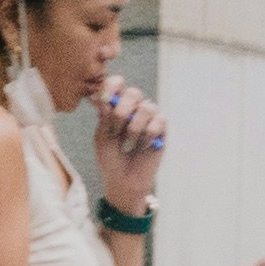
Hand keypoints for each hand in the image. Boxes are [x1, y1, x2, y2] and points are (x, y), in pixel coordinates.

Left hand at [93, 78, 166, 208]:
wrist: (124, 181)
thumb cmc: (110, 159)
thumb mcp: (101, 138)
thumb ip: (104, 118)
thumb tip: (101, 98)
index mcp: (116, 106)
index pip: (117, 84)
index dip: (112, 86)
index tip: (105, 98)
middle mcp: (133, 107)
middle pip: (133, 92)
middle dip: (121, 113)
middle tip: (115, 132)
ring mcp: (149, 116)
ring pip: (146, 108)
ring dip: (134, 129)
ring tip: (129, 144)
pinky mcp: (162, 128)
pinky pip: (158, 122)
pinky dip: (147, 137)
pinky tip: (143, 147)